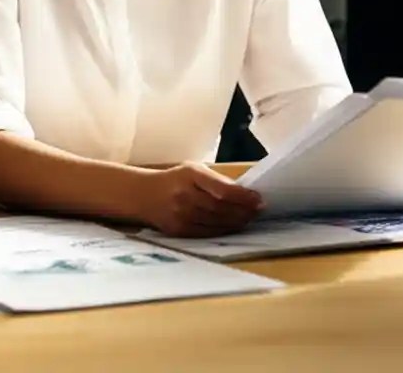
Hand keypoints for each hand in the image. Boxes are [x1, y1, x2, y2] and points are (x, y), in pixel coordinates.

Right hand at [137, 162, 264, 237]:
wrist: (143, 195)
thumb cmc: (175, 180)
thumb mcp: (194, 170)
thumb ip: (217, 180)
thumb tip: (245, 194)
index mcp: (190, 175)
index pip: (222, 189)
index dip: (243, 197)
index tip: (259, 199)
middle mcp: (184, 196)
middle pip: (221, 208)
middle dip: (244, 211)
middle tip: (259, 211)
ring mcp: (181, 215)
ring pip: (216, 222)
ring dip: (237, 221)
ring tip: (250, 218)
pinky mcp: (179, 230)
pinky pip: (208, 233)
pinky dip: (224, 230)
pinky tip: (234, 226)